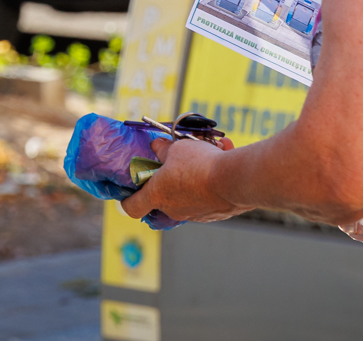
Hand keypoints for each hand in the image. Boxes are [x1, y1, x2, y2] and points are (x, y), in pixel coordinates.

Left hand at [122, 136, 238, 224]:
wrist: (234, 181)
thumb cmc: (199, 165)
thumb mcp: (177, 148)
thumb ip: (164, 149)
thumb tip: (157, 147)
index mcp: (157, 195)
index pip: (133, 207)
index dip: (128, 200)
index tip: (131, 193)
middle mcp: (173, 209)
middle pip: (164, 196)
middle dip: (170, 177)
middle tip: (179, 159)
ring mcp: (194, 214)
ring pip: (189, 193)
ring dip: (194, 175)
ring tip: (208, 152)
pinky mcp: (214, 214)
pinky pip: (208, 195)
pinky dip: (212, 180)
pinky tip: (222, 157)